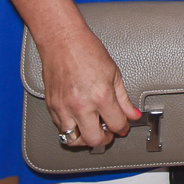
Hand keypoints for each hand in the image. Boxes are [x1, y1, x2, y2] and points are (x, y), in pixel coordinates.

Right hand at [39, 27, 143, 149]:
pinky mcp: (51, 107)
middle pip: (94, 140)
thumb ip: (124, 99)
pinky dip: (71, 129)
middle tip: (109, 132)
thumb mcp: (114, 74)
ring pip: (72, 140)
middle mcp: (80, 105)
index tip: (123, 127)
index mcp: (101, 96)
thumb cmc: (88, 52)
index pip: (116, 125)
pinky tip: (79, 121)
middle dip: (105, 139)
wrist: (63, 42)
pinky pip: (60, 128)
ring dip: (84, 139)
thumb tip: (133, 114)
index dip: (123, 128)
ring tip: (92, 129)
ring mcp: (63, 108)